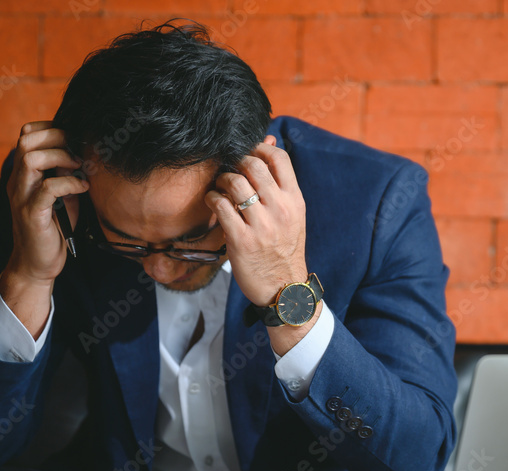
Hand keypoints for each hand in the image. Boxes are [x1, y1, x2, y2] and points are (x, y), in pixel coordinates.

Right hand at [4, 121, 88, 285]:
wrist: (37, 265)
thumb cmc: (54, 230)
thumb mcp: (62, 197)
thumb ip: (66, 175)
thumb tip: (83, 155)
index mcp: (23, 174)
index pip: (26, 135)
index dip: (50, 128)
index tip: (72, 139)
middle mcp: (18, 182)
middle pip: (26, 140)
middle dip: (56, 137)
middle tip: (77, 150)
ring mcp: (22, 197)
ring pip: (30, 159)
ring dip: (60, 157)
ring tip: (79, 166)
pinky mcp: (32, 214)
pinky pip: (48, 189)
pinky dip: (69, 183)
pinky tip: (83, 188)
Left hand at [204, 136, 308, 306]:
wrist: (284, 289)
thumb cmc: (284, 250)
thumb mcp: (292, 216)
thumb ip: (280, 185)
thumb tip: (270, 146)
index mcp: (294, 201)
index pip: (280, 159)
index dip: (260, 148)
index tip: (248, 152)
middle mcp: (280, 210)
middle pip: (254, 166)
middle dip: (237, 162)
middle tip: (230, 169)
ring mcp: (261, 226)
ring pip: (235, 183)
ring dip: (221, 180)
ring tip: (220, 187)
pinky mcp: (242, 240)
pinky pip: (221, 207)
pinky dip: (212, 199)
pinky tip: (214, 203)